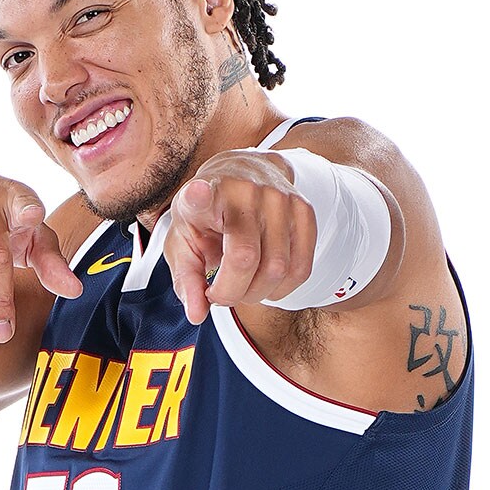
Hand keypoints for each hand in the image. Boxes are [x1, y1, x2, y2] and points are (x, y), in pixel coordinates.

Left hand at [158, 153, 317, 323]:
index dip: (198, 197)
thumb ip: (186, 280)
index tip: (197, 193)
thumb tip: (196, 316)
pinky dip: (282, 288)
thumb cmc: (207, 216)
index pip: (202, 197)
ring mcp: (281, 199)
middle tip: (220, 293)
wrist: (243, 174)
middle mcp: (246, 191)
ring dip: (258, 293)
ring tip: (242, 286)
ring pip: (278, 270)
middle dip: (231, 293)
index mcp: (208, 195)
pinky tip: (265, 283)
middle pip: (246, 260)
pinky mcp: (305, 211)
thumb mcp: (184, 242)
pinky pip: (301, 268)